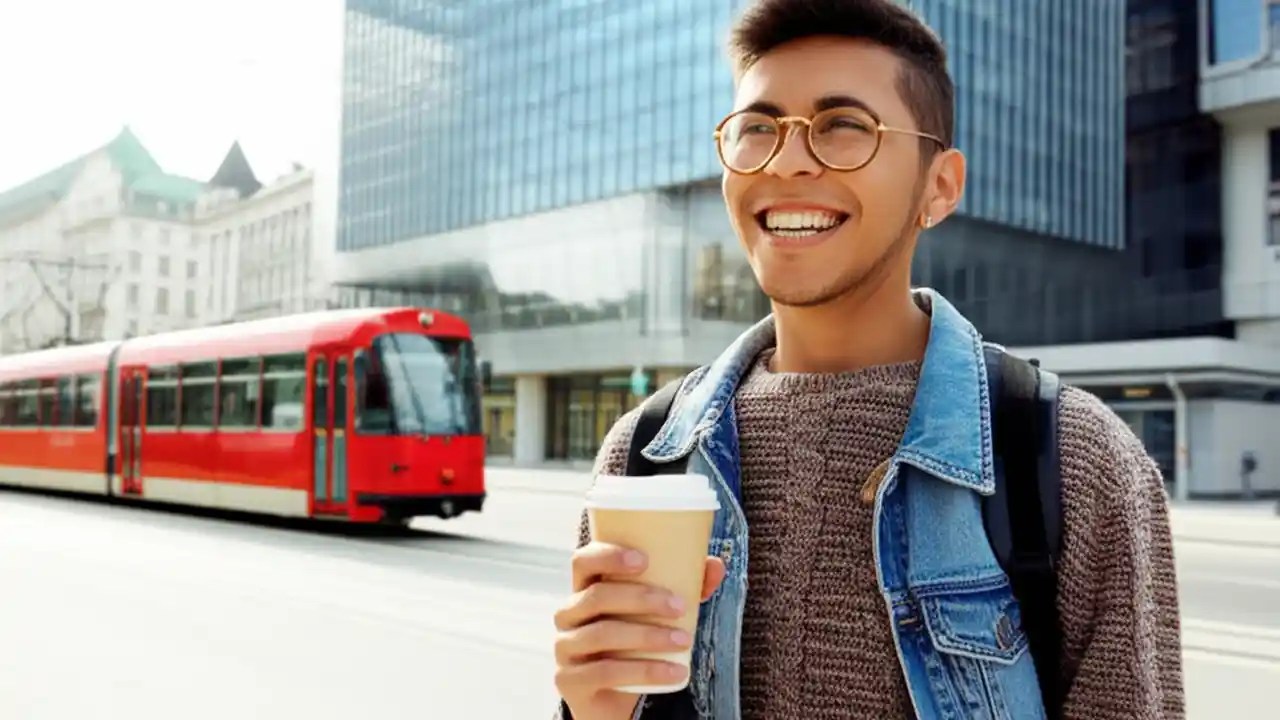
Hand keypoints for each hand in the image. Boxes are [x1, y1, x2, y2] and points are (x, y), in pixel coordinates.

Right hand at [553, 542, 725, 719]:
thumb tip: (717, 565)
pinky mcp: (569, 681)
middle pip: (597, 596)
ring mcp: (565, 648)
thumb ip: (684, 587)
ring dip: (648, 635)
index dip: (608, 555)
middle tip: (680, 606)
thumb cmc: (633, 644)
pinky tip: (676, 672)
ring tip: (684, 641)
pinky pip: (606, 672)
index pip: (583, 561)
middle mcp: (567, 615)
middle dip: (642, 598)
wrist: (611, 698)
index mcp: (584, 590)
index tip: (645, 559)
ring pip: (603, 634)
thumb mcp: (655, 614)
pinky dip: (645, 671)